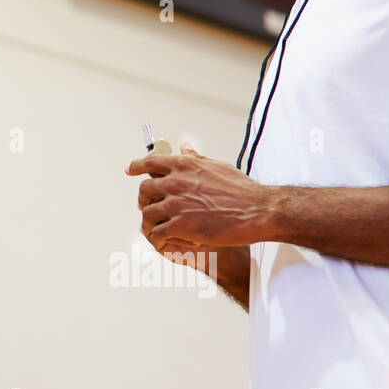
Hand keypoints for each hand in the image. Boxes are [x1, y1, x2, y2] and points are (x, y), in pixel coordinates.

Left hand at [124, 142, 278, 251]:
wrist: (258, 210)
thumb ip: (195, 158)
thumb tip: (184, 147)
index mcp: (184, 166)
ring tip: (152, 228)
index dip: (136, 166)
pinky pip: (157, 233)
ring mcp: (176, 204)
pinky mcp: (181, 225)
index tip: (129, 170)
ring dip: (148, 222)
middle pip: (145, 190)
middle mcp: (176, 182)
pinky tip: (162, 241)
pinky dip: (157, 238)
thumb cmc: (243, 190)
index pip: (150, 162)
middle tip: (147, 206)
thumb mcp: (217, 166)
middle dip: (143, 199)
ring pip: (147, 214)